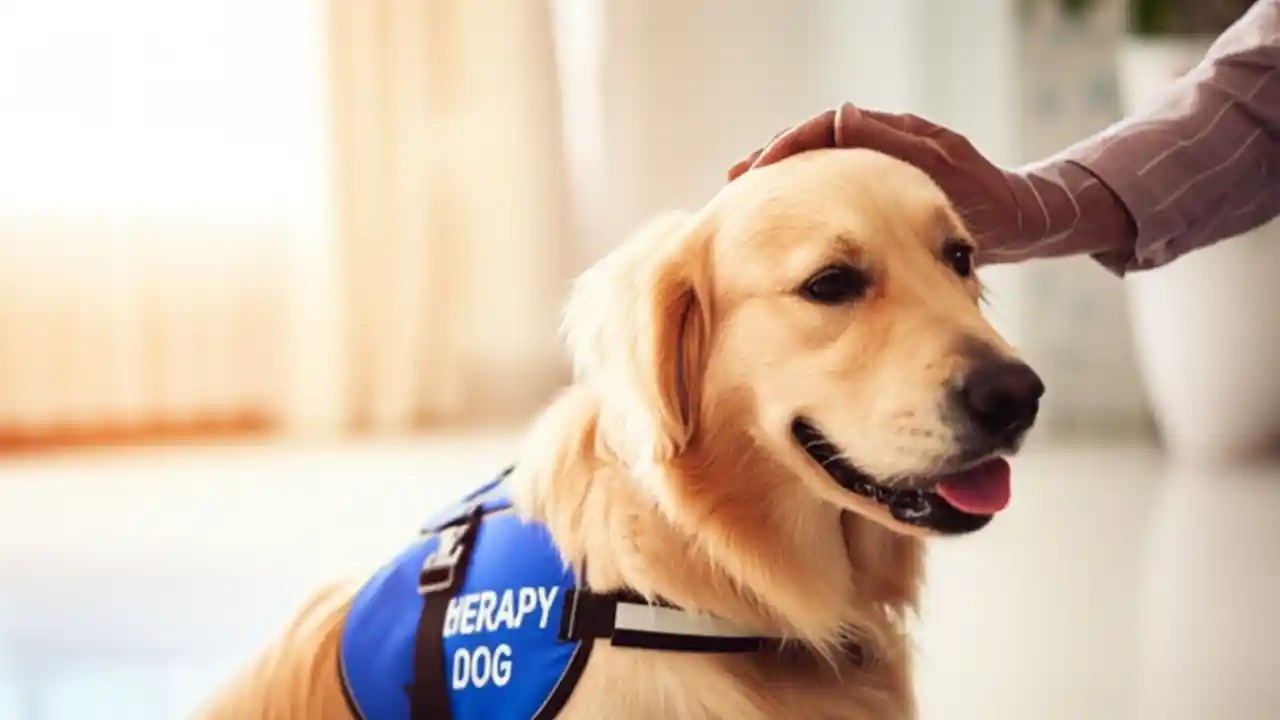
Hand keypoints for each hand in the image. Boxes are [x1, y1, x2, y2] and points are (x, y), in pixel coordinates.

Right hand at [729, 104, 1040, 259]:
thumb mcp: (948, 165)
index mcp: (891, 134)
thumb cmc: (991, 196)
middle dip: (771, 162)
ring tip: (743, 199)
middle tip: (735, 181)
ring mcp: (876, 174)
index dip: (788, 146)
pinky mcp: (878, 203)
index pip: (824, 128)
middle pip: (811, 146)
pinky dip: (802, 207)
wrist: (1022, 221)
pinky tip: (781, 227)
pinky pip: (830, 198)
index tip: (759, 168)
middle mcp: (878, 148)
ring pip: (816, 172)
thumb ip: (897, 143)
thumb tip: (842, 113)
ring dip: (781, 185)